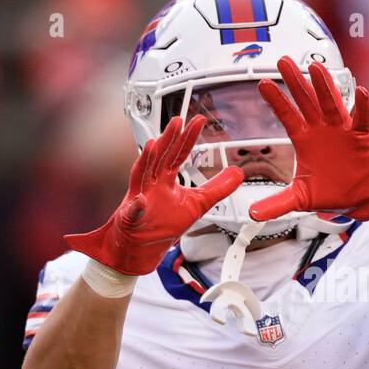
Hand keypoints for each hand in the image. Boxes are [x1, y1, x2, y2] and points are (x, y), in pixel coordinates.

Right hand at [65, 116, 243, 275]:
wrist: (141, 248)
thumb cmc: (164, 224)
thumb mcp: (198, 204)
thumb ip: (217, 188)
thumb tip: (238, 174)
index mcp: (166, 179)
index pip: (178, 154)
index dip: (188, 138)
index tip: (198, 120)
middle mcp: (152, 185)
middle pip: (160, 158)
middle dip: (168, 139)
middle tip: (177, 121)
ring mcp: (139, 199)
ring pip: (141, 176)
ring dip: (147, 161)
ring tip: (154, 145)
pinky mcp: (131, 218)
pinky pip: (133, 212)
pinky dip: (136, 207)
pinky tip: (140, 200)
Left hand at [249, 57, 368, 222]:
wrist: (366, 198)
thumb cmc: (336, 192)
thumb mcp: (302, 199)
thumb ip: (278, 203)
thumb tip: (252, 214)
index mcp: (306, 141)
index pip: (287, 116)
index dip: (276, 101)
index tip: (262, 84)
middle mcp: (322, 130)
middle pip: (306, 101)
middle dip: (295, 82)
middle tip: (282, 61)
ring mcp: (343, 131)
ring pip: (332, 104)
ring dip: (324, 87)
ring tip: (315, 69)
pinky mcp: (363, 137)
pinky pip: (363, 119)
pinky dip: (363, 105)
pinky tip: (361, 91)